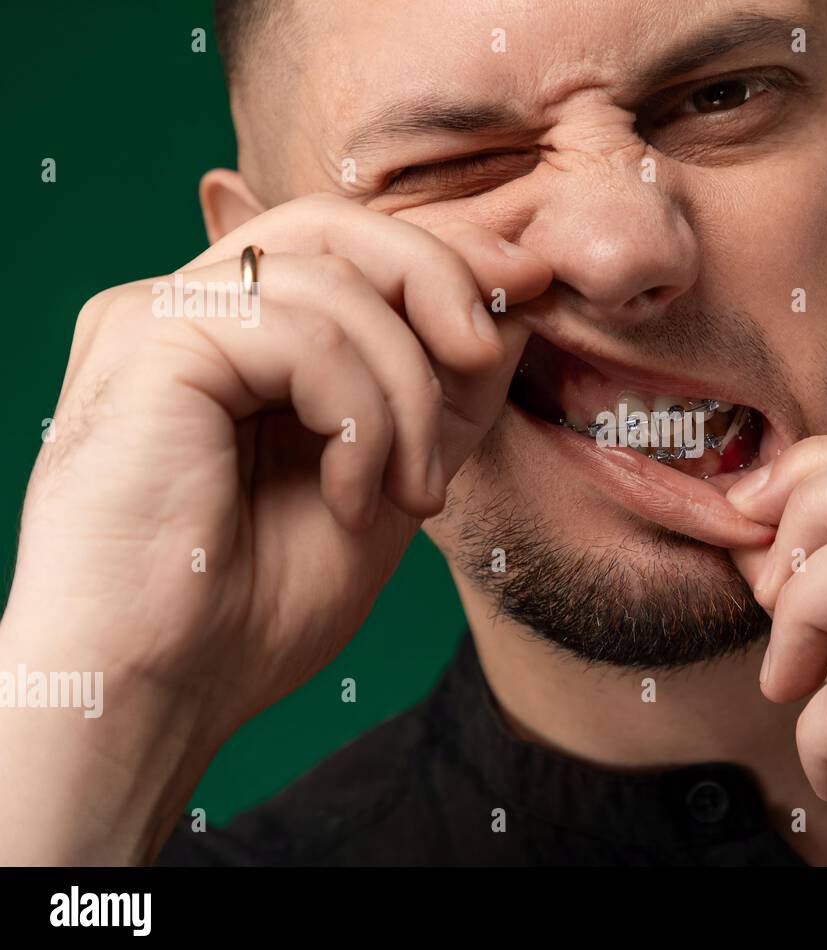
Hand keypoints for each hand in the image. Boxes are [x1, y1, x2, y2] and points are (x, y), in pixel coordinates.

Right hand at [4, 192, 550, 735]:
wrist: (162, 692)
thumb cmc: (256, 604)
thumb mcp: (387, 478)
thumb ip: (439, 389)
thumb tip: (512, 299)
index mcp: (237, 336)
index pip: (348, 247)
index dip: (445, 257)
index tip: (527, 286)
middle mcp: (190, 310)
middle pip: (336, 225)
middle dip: (439, 279)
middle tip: (485, 353)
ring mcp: (158, 318)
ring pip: (333, 283)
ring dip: (405, 395)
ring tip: (411, 494)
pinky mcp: (144, 341)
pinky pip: (299, 332)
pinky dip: (355, 415)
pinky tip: (349, 496)